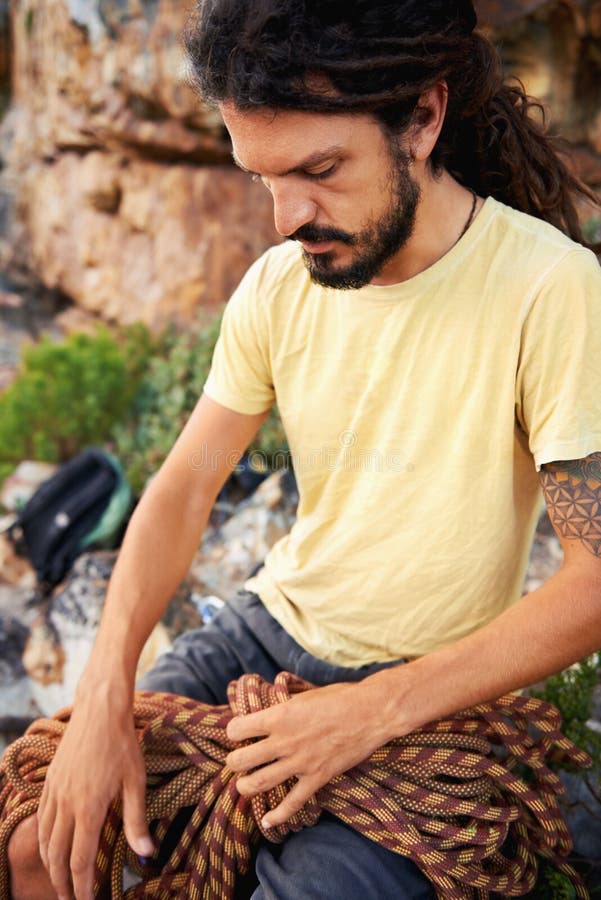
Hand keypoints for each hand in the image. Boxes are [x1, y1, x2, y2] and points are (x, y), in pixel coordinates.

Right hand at [37, 688, 152, 899]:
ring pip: (45, 839)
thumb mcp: (135, 780)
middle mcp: (66, 804)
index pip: (81, 860)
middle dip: (63, 883)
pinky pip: (42, 818)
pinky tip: (52, 845)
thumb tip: (145, 854)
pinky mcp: (50, 781)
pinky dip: (44, 840)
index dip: (83, 886)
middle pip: (58, 856)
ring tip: (60, 880)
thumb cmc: (122, 743)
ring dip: (51, 865)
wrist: (99, 709)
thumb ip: (136, 819)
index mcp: (88, 808)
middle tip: (71, 899)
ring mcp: (54, 792)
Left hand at [225, 678, 393, 829]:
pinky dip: (277, 815)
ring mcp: (300, 762)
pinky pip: (292, 803)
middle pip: (242, 760)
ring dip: (245, 786)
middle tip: (237, 761)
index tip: (238, 732)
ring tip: (243, 785)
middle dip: (234, 762)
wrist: (371, 712)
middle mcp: (285, 741)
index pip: (238, 729)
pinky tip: (267, 820)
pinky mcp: (317, 777)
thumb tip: (267, 711)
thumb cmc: (339, 697)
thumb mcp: (304, 695)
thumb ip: (283, 708)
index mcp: (279, 716)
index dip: (233, 731)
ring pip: (259, 783)